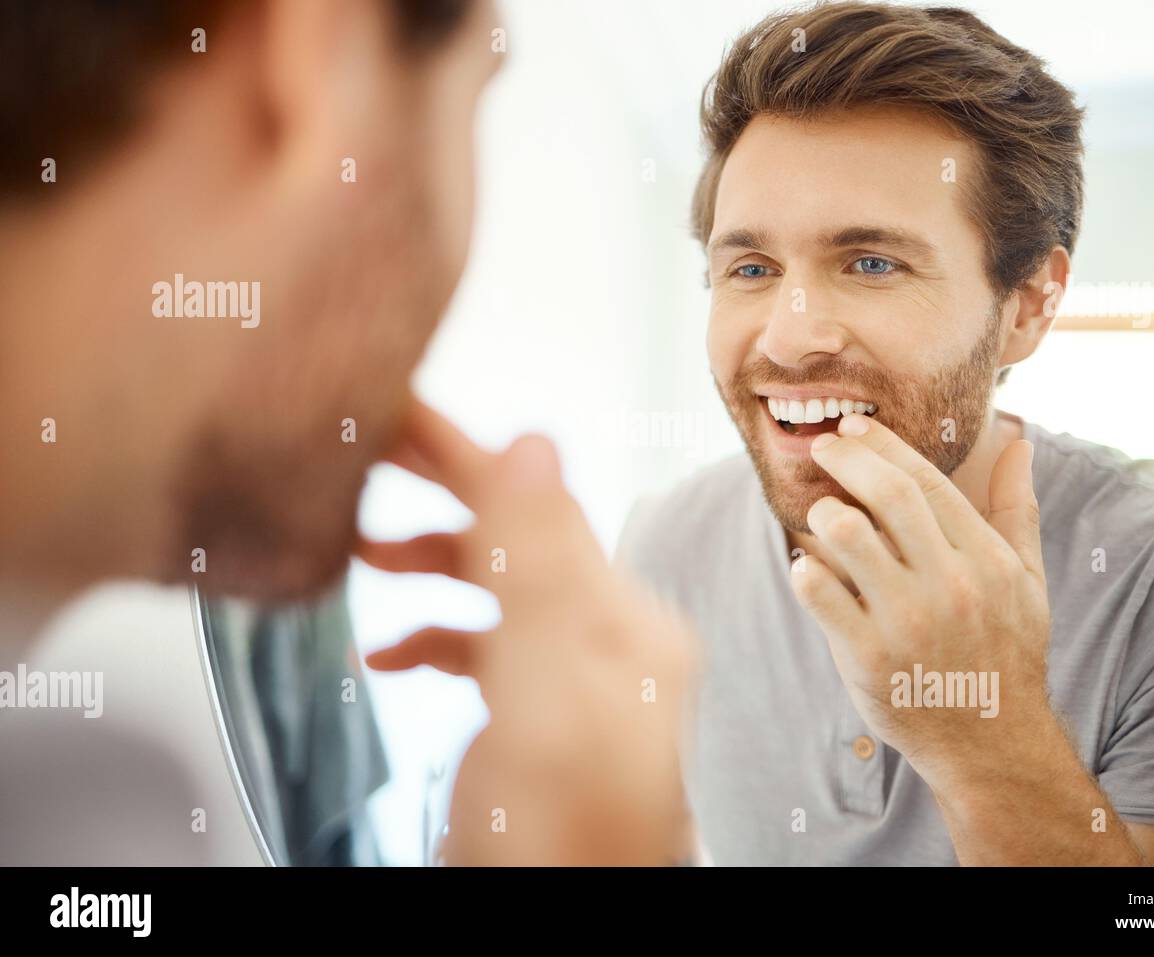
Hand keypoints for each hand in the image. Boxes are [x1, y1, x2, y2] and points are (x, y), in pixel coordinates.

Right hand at [360, 402, 695, 864]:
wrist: (567, 924)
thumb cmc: (568, 840)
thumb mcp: (545, 695)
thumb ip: (538, 570)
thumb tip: (536, 444)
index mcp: (625, 624)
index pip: (536, 505)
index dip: (457, 452)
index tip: (391, 408)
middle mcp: (608, 642)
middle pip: (514, 536)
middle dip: (435, 495)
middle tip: (361, 457)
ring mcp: (571, 683)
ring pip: (493, 588)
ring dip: (429, 562)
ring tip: (361, 549)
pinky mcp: (536, 721)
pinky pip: (481, 652)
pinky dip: (432, 637)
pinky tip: (389, 650)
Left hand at [791, 413, 1051, 789]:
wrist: (990, 740)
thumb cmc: (1006, 651)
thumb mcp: (1026, 580)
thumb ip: (1017, 509)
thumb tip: (1020, 443)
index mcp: (985, 559)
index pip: (926, 480)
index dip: (883, 444)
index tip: (854, 427)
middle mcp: (949, 584)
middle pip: (887, 494)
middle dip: (846, 459)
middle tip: (821, 447)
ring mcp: (906, 620)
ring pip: (846, 534)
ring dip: (823, 513)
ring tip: (820, 515)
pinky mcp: (866, 656)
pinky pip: (818, 591)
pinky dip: (804, 569)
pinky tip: (808, 567)